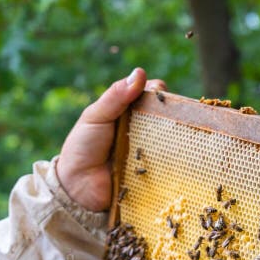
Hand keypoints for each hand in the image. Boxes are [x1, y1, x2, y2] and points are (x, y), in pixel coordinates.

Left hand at [56, 67, 166, 211]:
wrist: (77, 186)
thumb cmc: (83, 146)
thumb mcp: (96, 116)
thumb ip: (115, 96)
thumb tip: (140, 73)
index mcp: (130, 112)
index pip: (152, 95)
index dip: (158, 92)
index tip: (158, 93)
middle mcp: (144, 130)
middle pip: (167, 116)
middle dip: (174, 113)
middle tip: (171, 116)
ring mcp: (152, 152)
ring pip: (173, 141)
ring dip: (178, 137)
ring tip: (180, 136)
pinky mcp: (155, 174)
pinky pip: (170, 167)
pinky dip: (176, 162)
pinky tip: (182, 158)